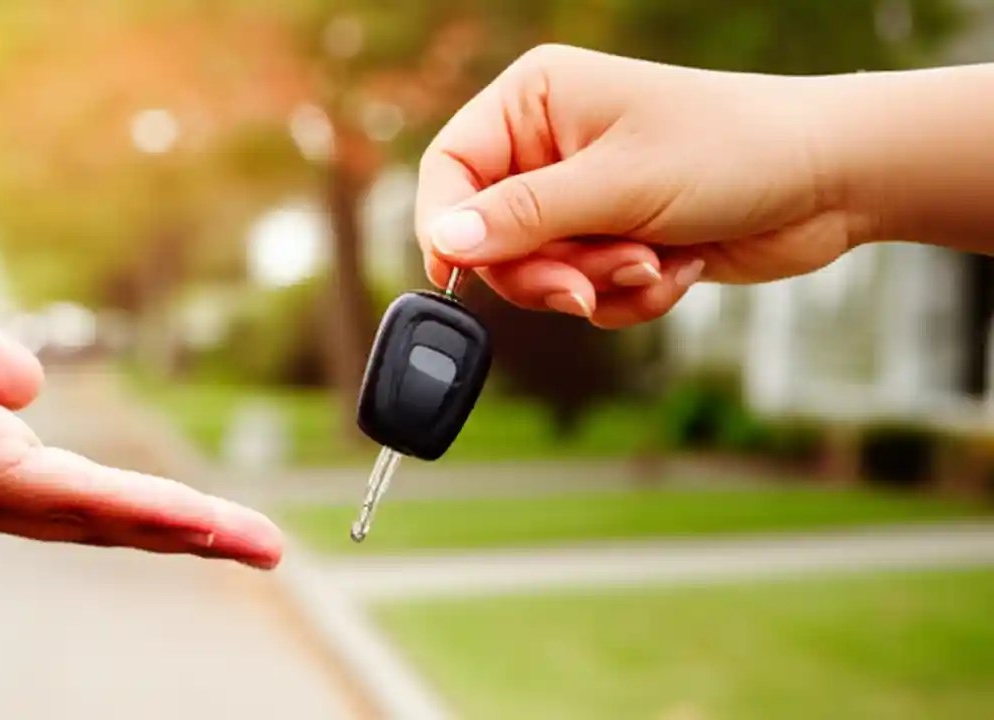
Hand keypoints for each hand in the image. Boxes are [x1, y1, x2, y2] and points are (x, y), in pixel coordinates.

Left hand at [0, 168, 282, 568]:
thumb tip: (27, 387)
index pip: (73, 497)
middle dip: (187, 540)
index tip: (211, 521)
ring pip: (98, 519)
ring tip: (256, 546)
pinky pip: (76, 496)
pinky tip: (199, 521)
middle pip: (97, 524)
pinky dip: (144, 511)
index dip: (145, 511)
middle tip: (262, 551)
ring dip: (186, 534)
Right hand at [416, 45, 860, 328]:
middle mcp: (549, 147)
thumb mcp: (617, 184)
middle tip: (587, 285)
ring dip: (597, 284)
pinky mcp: (614, 240)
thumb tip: (445, 241)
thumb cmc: (731, 150)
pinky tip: (674, 269)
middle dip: (545, 270)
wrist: (830, 179)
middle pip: (490, 236)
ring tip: (653, 262)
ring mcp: (583, 197)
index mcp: (535, 102)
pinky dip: (627, 296)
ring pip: (540, 274)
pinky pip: (584, 292)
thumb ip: (523, 217)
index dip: (449, 225)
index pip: (450, 168)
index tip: (461, 274)